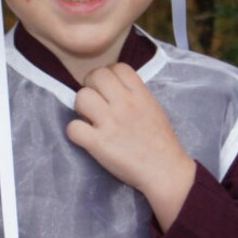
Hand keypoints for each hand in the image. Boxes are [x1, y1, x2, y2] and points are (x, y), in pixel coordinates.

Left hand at [66, 63, 196, 230]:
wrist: (165, 170)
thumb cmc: (161, 142)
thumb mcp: (153, 108)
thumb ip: (135, 94)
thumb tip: (114, 88)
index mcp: (140, 94)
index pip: (116, 67)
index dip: (108, 75)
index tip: (107, 90)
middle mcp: (124, 104)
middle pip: (95, 76)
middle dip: (91, 87)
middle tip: (95, 104)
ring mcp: (111, 123)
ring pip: (81, 98)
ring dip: (81, 109)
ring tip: (90, 120)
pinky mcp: (99, 144)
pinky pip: (73, 128)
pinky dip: (75, 133)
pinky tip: (86, 138)